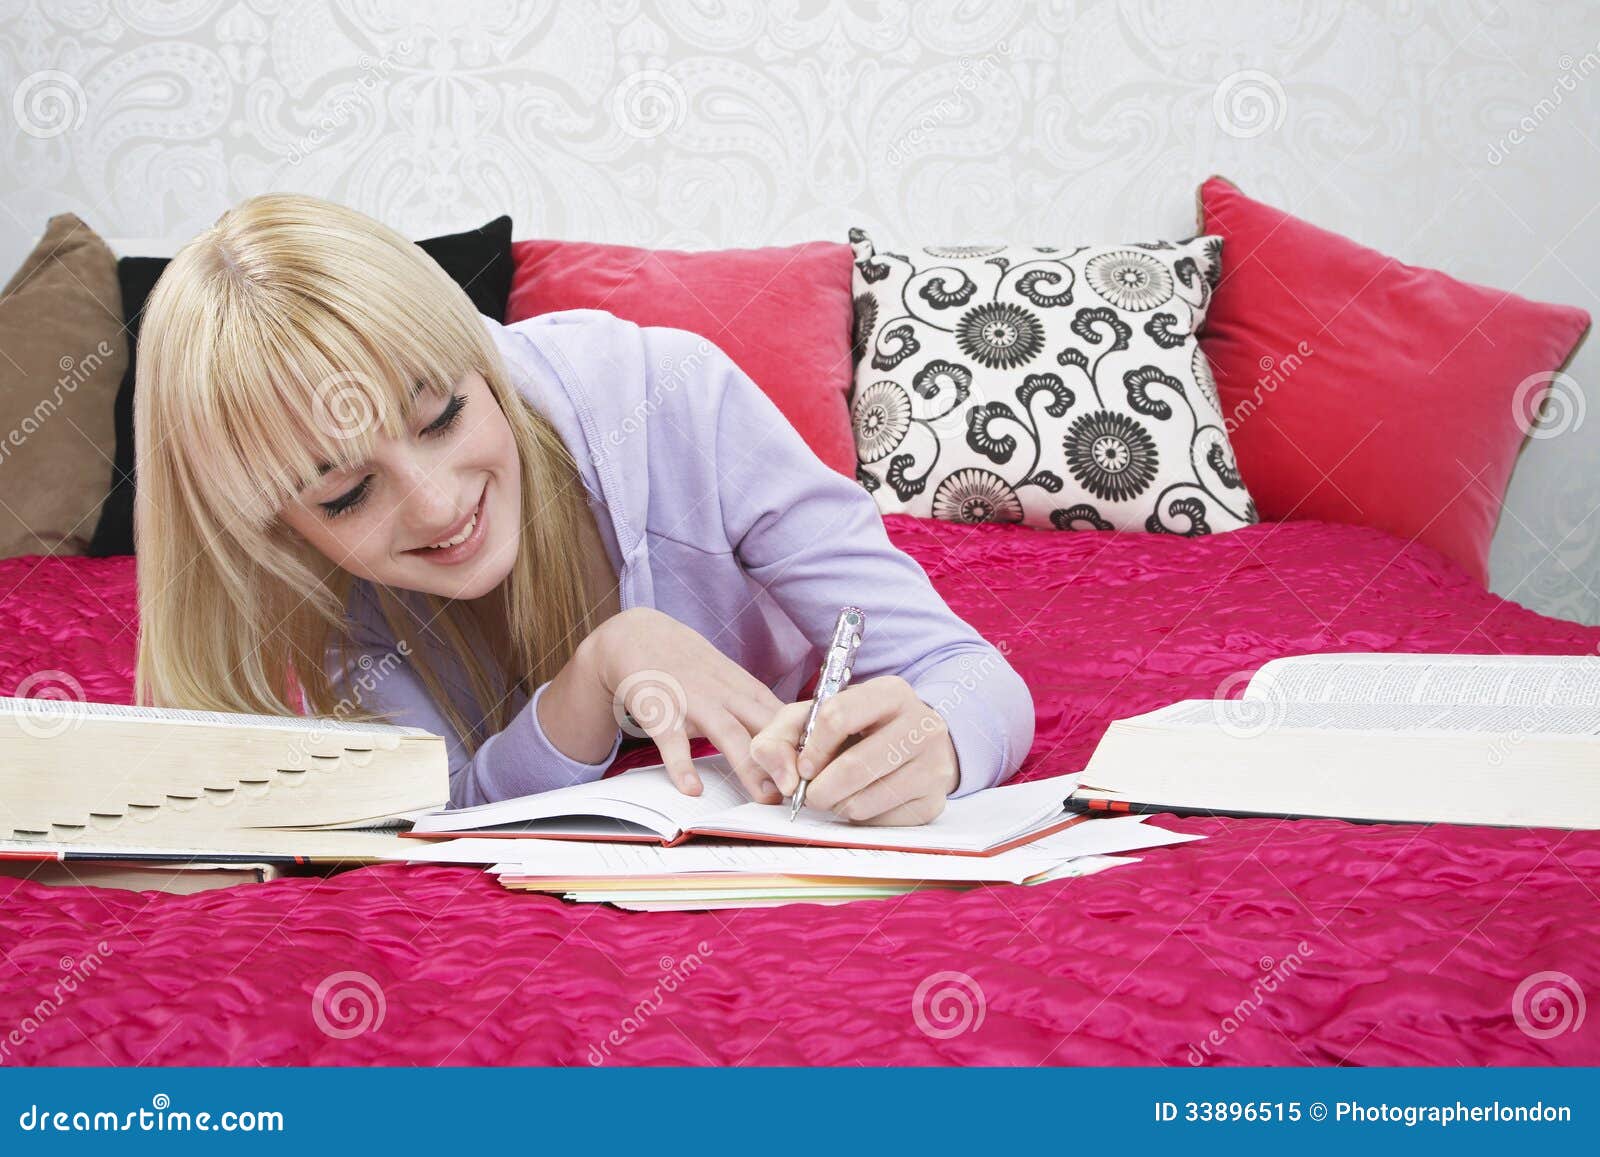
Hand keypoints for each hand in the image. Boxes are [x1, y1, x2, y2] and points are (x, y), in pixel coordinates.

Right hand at [584, 607, 786, 802]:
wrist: (636, 637)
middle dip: (786, 758)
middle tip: (802, 790)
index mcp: (744, 688)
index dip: (804, 743)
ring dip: (749, 767)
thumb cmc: (688, 665)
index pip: (783, 716)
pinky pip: (673, 741)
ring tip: (765, 797)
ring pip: (728, 734)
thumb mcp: (728, 678)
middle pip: (763, 727)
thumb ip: (754, 707)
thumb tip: (790, 735)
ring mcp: (693, 702)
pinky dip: (682, 765)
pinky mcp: (661, 711)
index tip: (822, 769)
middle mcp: (724, 693)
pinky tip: (693, 789)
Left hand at [748, 675, 959, 824]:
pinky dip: (860, 817)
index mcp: (889, 692)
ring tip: (837, 794)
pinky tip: (864, 800)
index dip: (812, 748)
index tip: (805, 766)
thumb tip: (784, 781)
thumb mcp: (814, 719)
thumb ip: (779, 739)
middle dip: (819, 788)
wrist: (913, 746)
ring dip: (837, 805)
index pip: (837, 716)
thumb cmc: (857, 730)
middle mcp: (921, 725)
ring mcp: (933, 765)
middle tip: (811, 794)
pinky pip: (880, 822)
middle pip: (853, 766)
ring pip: (864, 801)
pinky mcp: (933, 801)